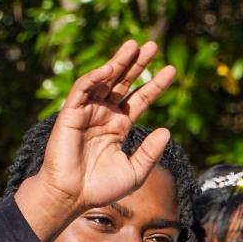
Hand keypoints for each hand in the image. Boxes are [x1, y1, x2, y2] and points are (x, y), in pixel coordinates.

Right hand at [19, 40, 176, 222]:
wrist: (72, 196)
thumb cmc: (100, 188)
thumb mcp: (134, 172)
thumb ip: (150, 152)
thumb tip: (167, 130)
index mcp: (119, 126)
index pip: (140, 99)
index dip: (155, 85)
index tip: (171, 70)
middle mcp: (104, 115)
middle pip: (123, 83)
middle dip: (137, 64)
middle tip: (152, 45)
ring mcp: (87, 112)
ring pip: (104, 80)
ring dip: (118, 62)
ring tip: (134, 46)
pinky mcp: (70, 113)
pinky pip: (83, 89)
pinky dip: (95, 77)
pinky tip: (109, 68)